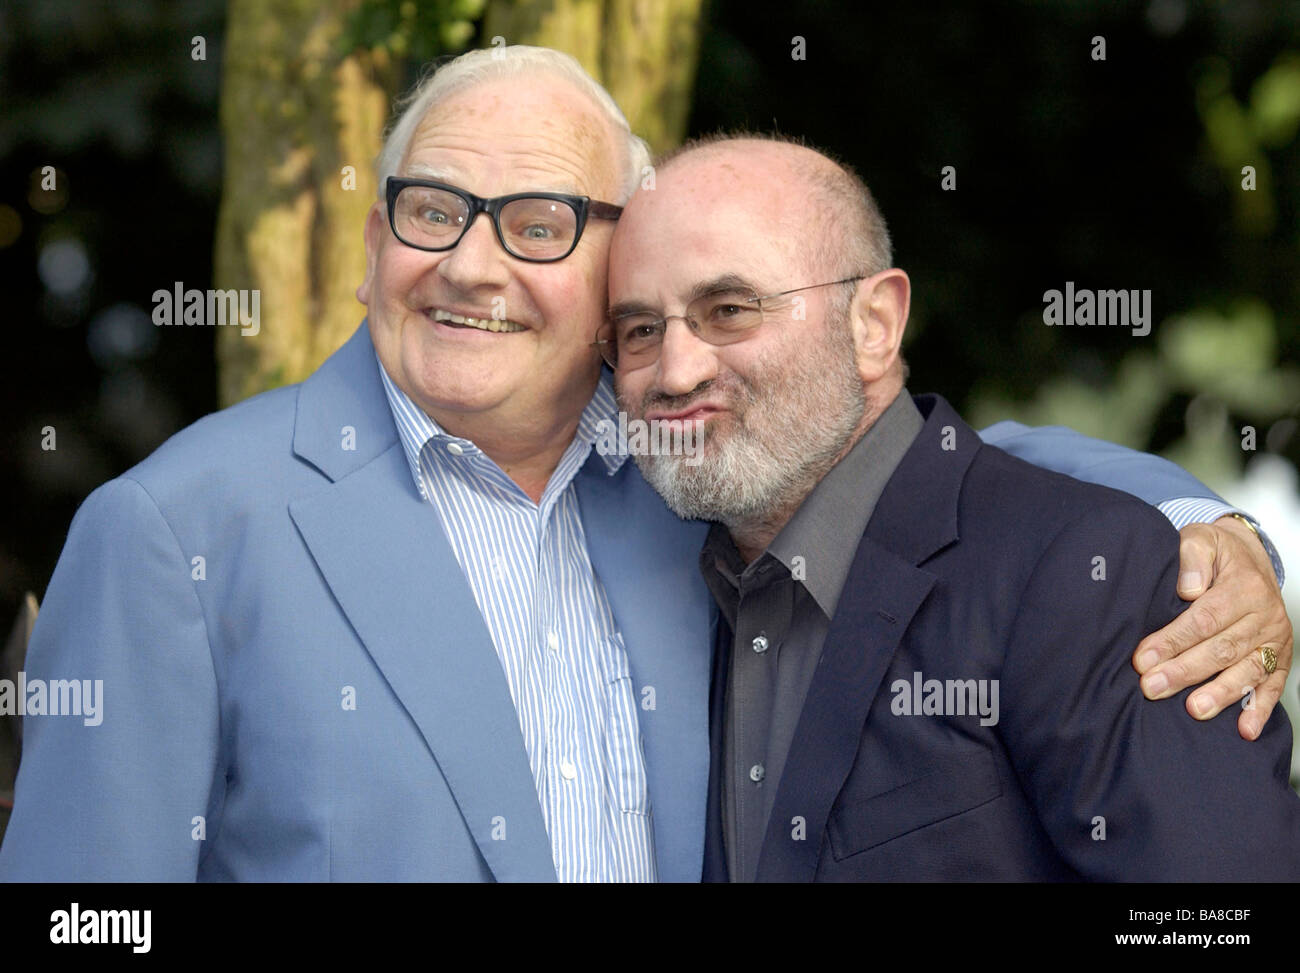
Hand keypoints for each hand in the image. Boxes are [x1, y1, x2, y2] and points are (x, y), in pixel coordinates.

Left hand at [1133, 515, 1291, 739]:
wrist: (1251, 559)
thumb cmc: (1217, 554)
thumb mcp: (1202, 540)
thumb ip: (1192, 558)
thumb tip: (1188, 589)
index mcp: (1245, 587)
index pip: (1204, 619)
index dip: (1173, 640)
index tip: (1143, 658)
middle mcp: (1265, 615)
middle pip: (1222, 648)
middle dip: (1184, 671)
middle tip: (1153, 687)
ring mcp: (1275, 639)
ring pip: (1247, 671)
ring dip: (1220, 694)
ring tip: (1194, 710)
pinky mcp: (1280, 658)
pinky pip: (1272, 686)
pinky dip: (1260, 709)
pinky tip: (1245, 730)